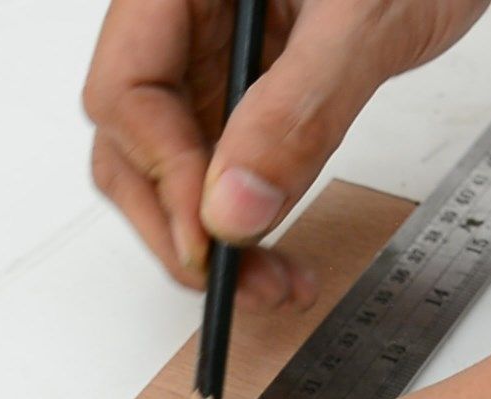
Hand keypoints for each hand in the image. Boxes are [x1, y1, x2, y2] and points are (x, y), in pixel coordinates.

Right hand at [82, 0, 488, 306]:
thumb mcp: (363, 19)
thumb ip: (298, 109)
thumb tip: (234, 205)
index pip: (126, 90)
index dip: (160, 173)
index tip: (210, 238)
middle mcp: (185, 19)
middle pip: (135, 139)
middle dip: (179, 222)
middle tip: (232, 279)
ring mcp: (216, 56)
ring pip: (176, 164)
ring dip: (213, 236)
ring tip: (268, 281)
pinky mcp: (256, 86)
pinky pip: (227, 163)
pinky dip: (248, 214)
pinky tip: (276, 251)